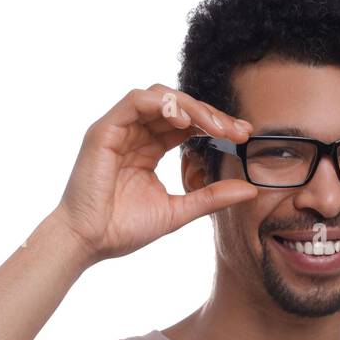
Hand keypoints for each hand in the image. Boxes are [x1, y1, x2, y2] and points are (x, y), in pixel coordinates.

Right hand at [54, 84, 258, 263]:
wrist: (89, 242)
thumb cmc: (124, 229)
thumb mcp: (179, 211)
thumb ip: (211, 197)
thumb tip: (251, 190)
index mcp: (149, 148)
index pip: (187, 125)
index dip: (215, 125)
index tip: (243, 136)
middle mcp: (135, 133)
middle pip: (178, 107)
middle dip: (211, 114)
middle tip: (238, 130)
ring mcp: (119, 128)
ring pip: (160, 97)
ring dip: (192, 107)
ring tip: (216, 127)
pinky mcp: (105, 129)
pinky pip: (135, 101)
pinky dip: (162, 105)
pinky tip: (185, 121)